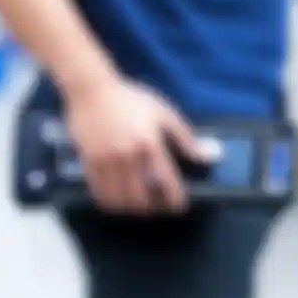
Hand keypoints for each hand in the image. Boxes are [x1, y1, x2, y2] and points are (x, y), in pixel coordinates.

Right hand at [64, 79, 206, 215]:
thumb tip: (208, 157)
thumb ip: (185, 137)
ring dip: (129, 209)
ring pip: (118, 201)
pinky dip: (108, 202)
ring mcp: (105, 161)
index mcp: (150, 144)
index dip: (175, 201)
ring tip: (135, 205)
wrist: (91, 89)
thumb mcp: (162, 112)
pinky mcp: (88, 162)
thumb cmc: (129, 99)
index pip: (167, 183)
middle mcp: (128, 156)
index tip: (177, 207)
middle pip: (140, 199)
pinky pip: (98, 193)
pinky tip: (115, 198)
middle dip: (151, 209)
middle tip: (155, 206)